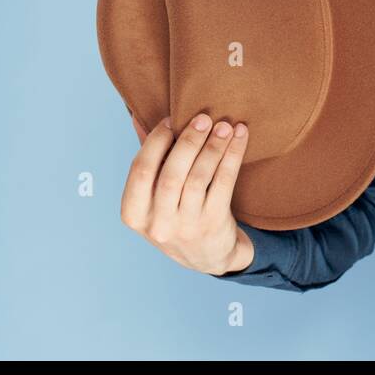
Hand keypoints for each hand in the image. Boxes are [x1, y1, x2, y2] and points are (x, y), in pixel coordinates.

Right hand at [120, 112, 254, 275]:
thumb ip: (147, 161)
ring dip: (213, 147)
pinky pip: (224, 183)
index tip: (171, 120)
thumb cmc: (175, 215)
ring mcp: (187, 227)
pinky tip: (239, 137)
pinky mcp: (214, 223)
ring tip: (224, 126)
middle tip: (203, 118)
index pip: (140, 171)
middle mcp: (158, 224)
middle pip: (171, 175)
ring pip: (199, 178)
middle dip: (188, 142)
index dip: (155, 142)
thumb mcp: (152, 199)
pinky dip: (232, 156)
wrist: (207, 256)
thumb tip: (138, 118)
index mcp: (134, 214)